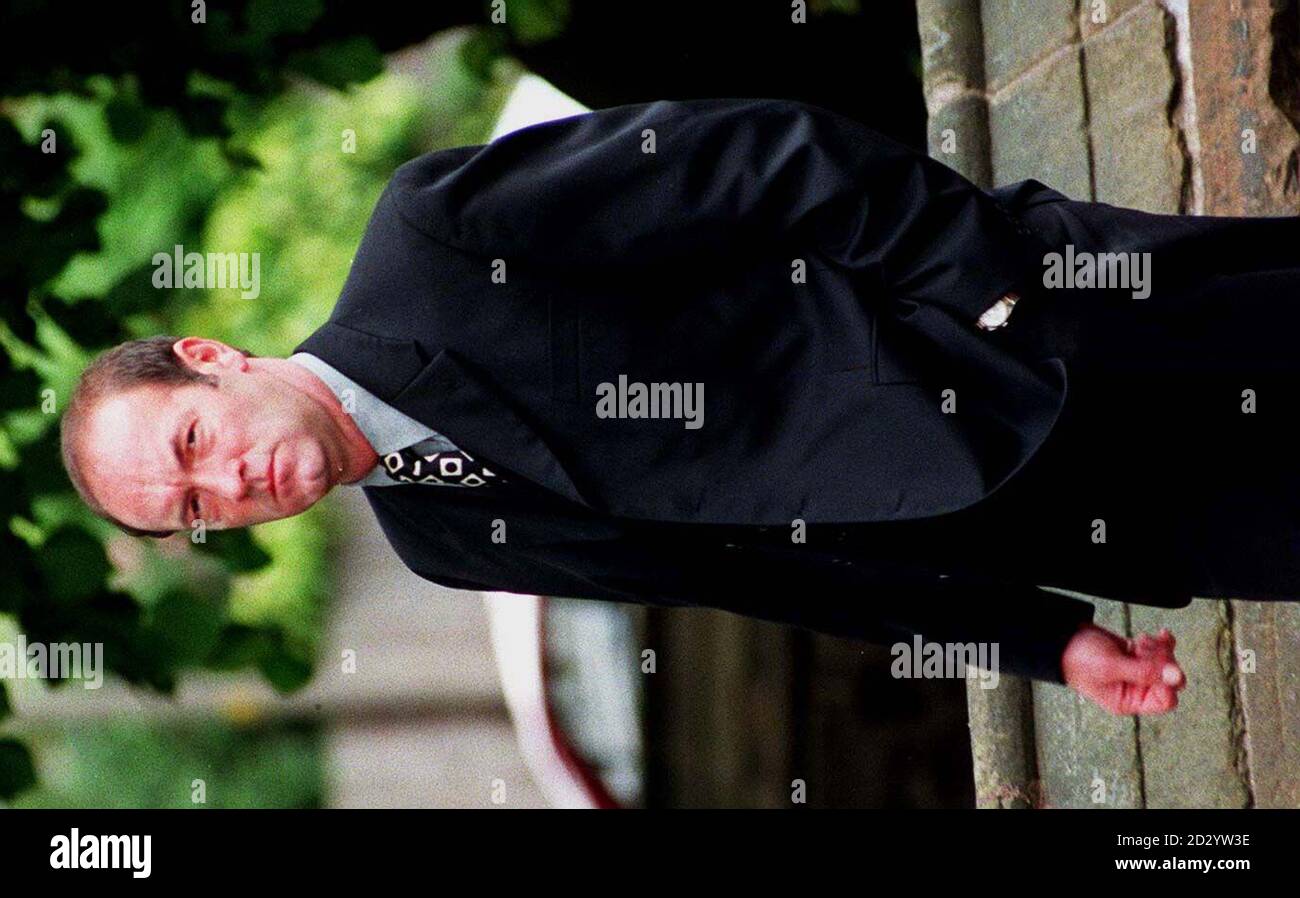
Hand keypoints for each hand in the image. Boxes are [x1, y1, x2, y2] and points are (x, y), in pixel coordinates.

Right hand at [1061, 623, 1184, 714]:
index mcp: (1128, 701)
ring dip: (1159, 649)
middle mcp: (1135, 689)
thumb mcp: (1111, 667)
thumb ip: (1145, 672)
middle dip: (1162, 661)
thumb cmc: (1079, 659)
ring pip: (1166, 664)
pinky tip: (1157, 635)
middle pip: (1169, 680)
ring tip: (1141, 640)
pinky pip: (1160, 651)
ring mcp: (1136, 672)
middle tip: (1146, 648)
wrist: (1062, 639)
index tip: (1158, 664)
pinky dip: (1160, 642)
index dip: (1167, 682)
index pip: (1165, 700)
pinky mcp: (1135, 656)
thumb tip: (1176, 676)